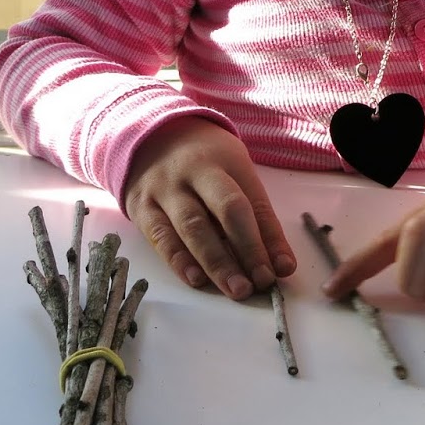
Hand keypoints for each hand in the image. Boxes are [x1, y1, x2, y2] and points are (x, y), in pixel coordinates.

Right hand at [121, 117, 295, 298]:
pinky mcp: (141, 207)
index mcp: (227, 161)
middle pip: (226, 211)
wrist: (149, 135)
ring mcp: (165, 189)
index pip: (254, 203)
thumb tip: (279, 264)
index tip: (282, 269)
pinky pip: (161, 237)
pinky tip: (197, 280)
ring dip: (217, 263)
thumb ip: (255, 214)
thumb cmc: (205, 160)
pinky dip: (180, 261)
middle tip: (260, 283)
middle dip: (247, 250)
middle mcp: (195, 172)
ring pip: (193, 227)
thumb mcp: (235, 171)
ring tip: (235, 289)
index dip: (269, 239)